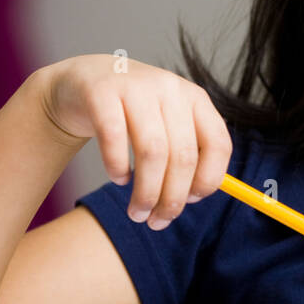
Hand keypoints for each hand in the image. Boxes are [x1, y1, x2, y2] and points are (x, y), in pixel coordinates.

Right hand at [37, 54, 231, 228]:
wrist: (84, 80)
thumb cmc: (132, 114)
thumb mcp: (167, 125)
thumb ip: (187, 155)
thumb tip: (194, 198)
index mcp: (195, 98)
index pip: (218, 144)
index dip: (208, 180)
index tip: (190, 202)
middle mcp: (170, 88)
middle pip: (184, 154)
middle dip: (172, 198)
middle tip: (157, 222)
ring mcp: (136, 87)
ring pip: (152, 151)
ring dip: (145, 193)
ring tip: (137, 212)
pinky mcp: (102, 93)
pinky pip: (114, 139)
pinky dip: (117, 167)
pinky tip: (118, 178)